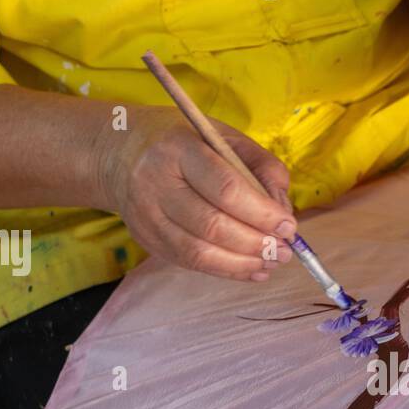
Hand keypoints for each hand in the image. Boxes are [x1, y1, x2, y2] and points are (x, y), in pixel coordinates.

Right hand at [98, 106, 295, 280]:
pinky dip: (228, 271)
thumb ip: (260, 166)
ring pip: (200, 253)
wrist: (120, 154)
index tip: (288, 226)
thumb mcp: (223, 137)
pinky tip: (253, 270)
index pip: (225, 188)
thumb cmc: (183, 143)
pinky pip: (192, 264)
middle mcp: (156, 184)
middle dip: (257, 244)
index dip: (261, 213)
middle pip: (212, 225)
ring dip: (244, 264)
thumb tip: (283, 209)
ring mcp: (147, 216)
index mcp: (178, 149)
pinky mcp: (147, 240)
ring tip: (273, 262)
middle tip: (286, 251)